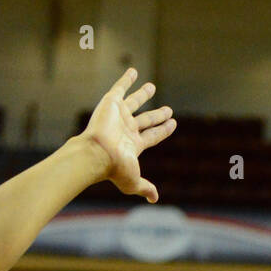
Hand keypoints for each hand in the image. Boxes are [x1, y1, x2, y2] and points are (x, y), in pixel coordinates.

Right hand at [80, 68, 176, 202]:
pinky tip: (134, 71)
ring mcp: (119, 116)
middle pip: (146, 120)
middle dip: (157, 115)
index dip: (163, 130)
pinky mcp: (110, 104)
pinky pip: (120, 89)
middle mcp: (126, 129)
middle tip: (168, 110)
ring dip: (143, 95)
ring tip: (152, 86)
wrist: (97, 153)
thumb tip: (154, 199)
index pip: (152, 136)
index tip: (173, 123)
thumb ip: (144, 187)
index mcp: (133, 145)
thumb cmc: (114, 168)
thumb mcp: (133, 180)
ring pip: (135, 103)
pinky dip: (126, 80)